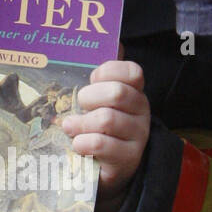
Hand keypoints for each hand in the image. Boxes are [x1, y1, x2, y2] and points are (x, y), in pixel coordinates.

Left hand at [60, 49, 149, 211]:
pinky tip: (78, 144)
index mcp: (135, 93)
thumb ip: (106, 76)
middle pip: (117, 94)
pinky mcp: (127, 160)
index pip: (132, 72)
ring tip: (70, 127)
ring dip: (81, 123)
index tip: (93, 79)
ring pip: (107, 119)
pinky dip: (83, 142)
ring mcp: (137, 137)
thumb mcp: (101, 102)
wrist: (107, 171)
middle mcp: (141, 113)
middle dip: (90, 97)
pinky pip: (102, 144)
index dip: (108, 71)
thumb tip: (115, 40)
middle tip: (80, 106)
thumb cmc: (101, 130)